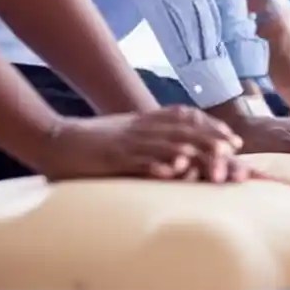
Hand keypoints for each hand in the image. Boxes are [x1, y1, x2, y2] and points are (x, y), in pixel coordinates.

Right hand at [39, 106, 249, 182]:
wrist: (55, 139)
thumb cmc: (92, 142)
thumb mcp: (126, 134)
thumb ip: (150, 138)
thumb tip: (177, 148)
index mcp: (144, 121)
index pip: (185, 118)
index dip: (210, 126)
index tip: (232, 138)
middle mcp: (140, 128)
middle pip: (183, 130)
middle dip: (211, 138)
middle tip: (234, 149)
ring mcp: (127, 142)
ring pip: (166, 143)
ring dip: (193, 150)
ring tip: (215, 158)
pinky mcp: (111, 157)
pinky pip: (137, 160)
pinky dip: (156, 165)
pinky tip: (173, 171)